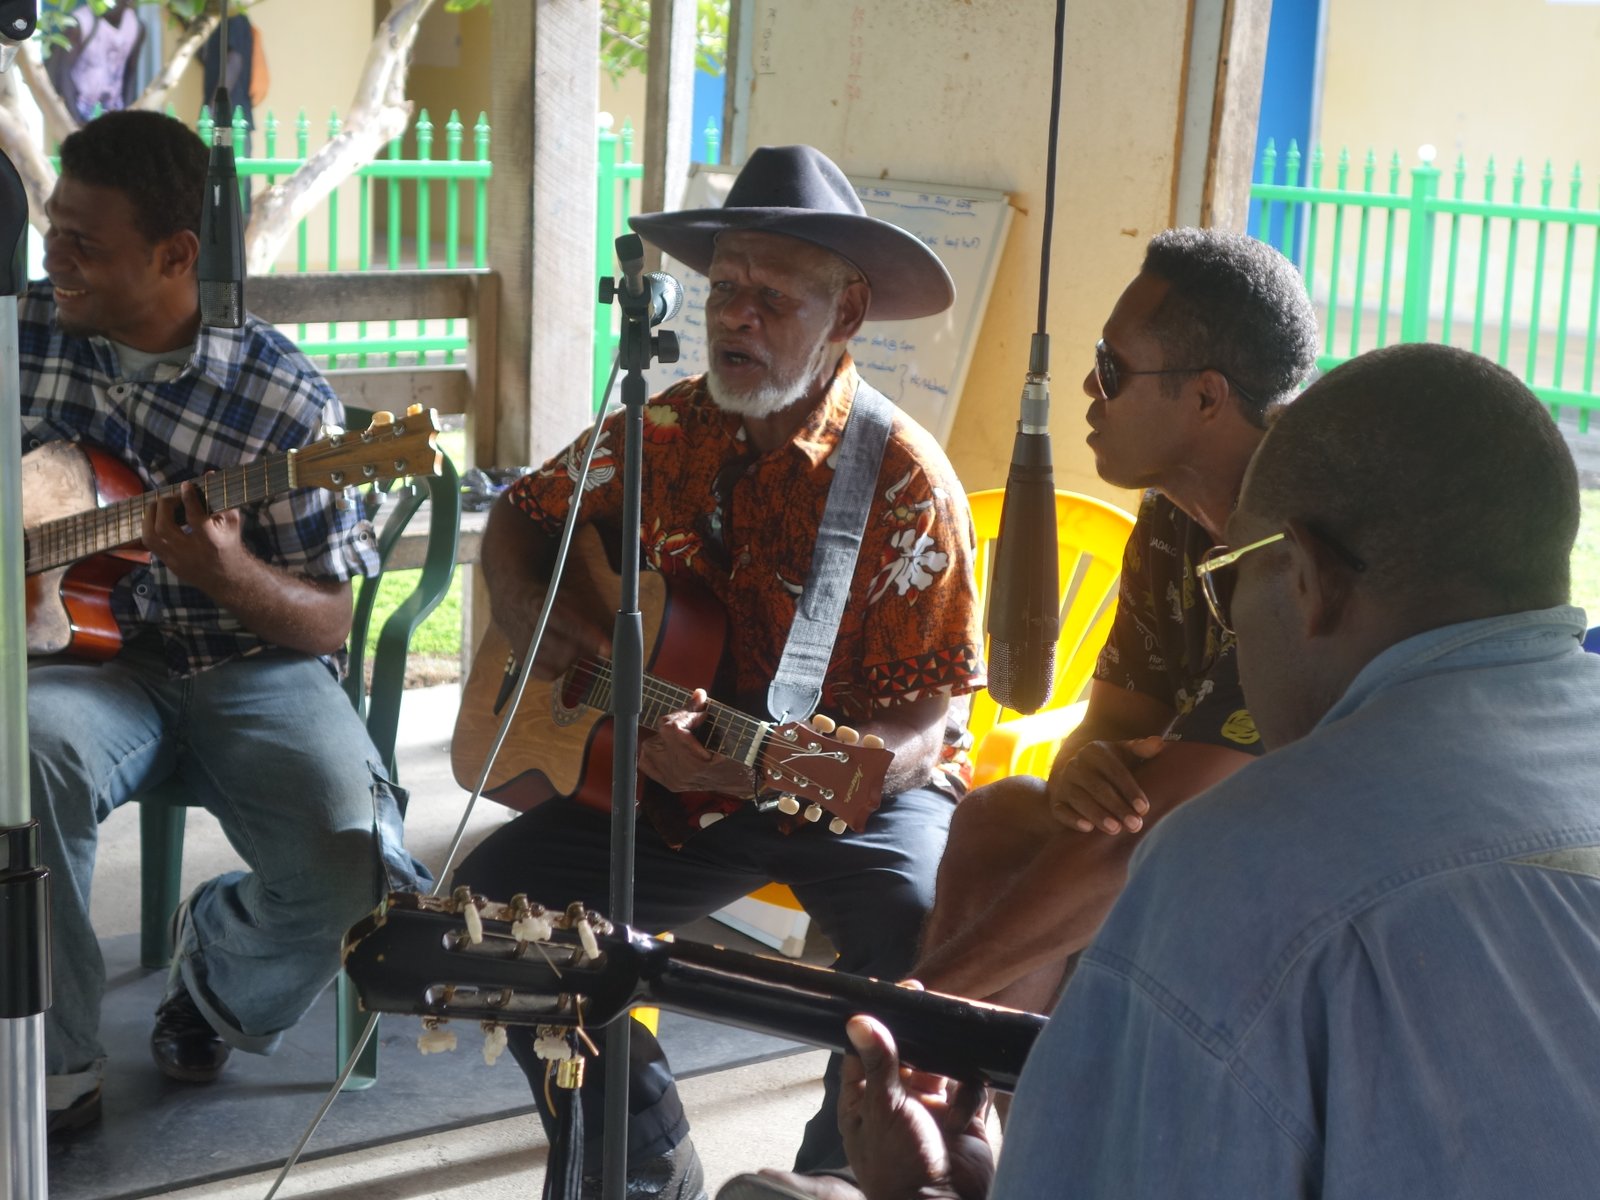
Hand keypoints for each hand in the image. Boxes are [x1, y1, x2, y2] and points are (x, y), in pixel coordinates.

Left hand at [141, 480, 246, 592]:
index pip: (196, 518)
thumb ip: (220, 499)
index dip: (189, 499)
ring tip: (158, 506)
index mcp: (212, 542)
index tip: (186, 485)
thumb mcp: (231, 523)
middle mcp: (191, 552)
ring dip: (150, 517)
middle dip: (164, 506)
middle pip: (165, 528)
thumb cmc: (230, 545)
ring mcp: (177, 560)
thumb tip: (209, 475)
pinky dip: (150, 527)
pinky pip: (150, 544)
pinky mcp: (168, 564)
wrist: (227, 578)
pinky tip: (156, 519)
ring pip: (151, 537)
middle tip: (171, 497)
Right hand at [490, 586, 610, 681]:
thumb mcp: (565, 599)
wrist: (512, 605)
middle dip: (584, 650)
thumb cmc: (545, 602)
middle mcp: (531, 630)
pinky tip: (563, 659)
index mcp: (541, 608)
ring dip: (573, 658)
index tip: (607, 649)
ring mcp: (525, 648)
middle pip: (566, 649)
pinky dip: (560, 669)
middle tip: (592, 646)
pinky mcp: (523, 661)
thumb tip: (602, 642)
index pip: (569, 627)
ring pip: (559, 664)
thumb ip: (583, 618)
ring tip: (574, 647)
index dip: (591, 639)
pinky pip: (547, 674)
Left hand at [636, 688, 755, 796]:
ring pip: (649, 746)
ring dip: (664, 736)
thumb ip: (706, 714)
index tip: (701, 714)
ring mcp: (672, 779)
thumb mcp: (728, 734)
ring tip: (683, 733)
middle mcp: (678, 773)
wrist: (746, 780)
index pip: (670, 728)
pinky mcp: (670, 782)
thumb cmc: (741, 756)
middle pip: (659, 735)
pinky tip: (670, 745)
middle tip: (694, 721)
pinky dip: (656, 750)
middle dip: (676, 722)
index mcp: (693, 763)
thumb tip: (698, 694)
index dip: (686, 714)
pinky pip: (648, 761)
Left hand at [838, 1014, 992, 1199]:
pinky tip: (962, 1116)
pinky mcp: (963, 1119)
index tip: (893, 994)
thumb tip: (858, 1020)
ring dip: (949, 1062)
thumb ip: (878, 1063)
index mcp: (865, 1100)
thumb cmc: (900, 1165)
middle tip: (929, 1005)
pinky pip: (971, 1088)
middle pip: (907, 1053)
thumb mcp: (884, 1108)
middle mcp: (897, 1102)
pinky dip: (970, 1092)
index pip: (866, 1050)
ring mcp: (931, 1110)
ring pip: (942, 1067)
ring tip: (951, 1059)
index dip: (877, 1022)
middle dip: (920, 1035)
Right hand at [1047, 735, 1163, 833]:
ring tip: (1116, 829)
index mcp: (1095, 751)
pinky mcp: (1056, 801)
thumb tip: (1159, 743)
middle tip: (1135, 825)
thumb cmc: (1112, 766)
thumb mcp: (1125, 754)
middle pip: (1098, 788)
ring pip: (1079, 800)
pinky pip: (1061, 811)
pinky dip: (1072, 819)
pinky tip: (1087, 828)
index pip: (1115, 771)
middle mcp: (1076, 765)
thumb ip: (1142, 749)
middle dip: (1118, 807)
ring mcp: (1063, 783)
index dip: (1130, 790)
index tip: (1144, 808)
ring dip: (1098, 815)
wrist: (1080, 775)